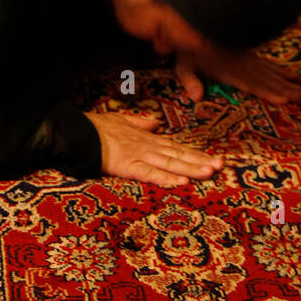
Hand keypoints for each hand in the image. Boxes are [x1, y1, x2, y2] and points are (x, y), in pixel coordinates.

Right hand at [83, 109, 222, 185]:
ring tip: (209, 172)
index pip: (175, 146)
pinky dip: (167, 177)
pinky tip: (182, 181)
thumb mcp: (121, 119)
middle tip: (220, 165)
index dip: (195, 153)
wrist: (80, 133)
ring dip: (191, 167)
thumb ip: (140, 121)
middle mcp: (147, 145)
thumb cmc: (98, 127)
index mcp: (146, 137)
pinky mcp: (129, 166)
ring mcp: (139, 155)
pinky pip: (151, 173)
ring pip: (170, 162)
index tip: (213, 158)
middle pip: (178, 154)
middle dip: (200, 160)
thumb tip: (155, 122)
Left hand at [174, 47, 300, 105]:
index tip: (284, 99)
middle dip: (286, 88)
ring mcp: (247, 59)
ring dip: (288, 81)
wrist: (197, 23)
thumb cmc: (187, 47)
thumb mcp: (183, 63)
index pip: (250, 83)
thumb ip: (189, 79)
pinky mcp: (249, 55)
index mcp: (227, 69)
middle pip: (266, 79)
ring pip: (271, 72)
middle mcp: (242, 65)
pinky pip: (268, 64)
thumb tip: (197, 97)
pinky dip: (282, 70)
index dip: (267, 92)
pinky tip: (293, 75)